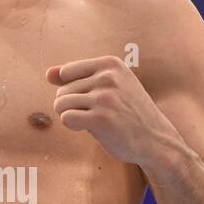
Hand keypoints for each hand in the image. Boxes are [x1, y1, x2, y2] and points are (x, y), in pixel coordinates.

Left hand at [45, 54, 169, 164]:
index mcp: (110, 64)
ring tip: (93, 121)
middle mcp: (108, 77)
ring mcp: (105, 98)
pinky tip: (92, 128)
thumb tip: (48, 73)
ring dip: (71, 116)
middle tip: (96, 114)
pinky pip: (66, 118)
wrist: (156, 139)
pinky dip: (74, 126)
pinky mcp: (100, 119)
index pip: (66, 72)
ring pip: (61, 104)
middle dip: (72, 105)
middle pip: (61, 90)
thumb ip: (79, 77)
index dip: (72, 90)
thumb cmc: (129, 113)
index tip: (92, 99)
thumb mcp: (111, 86)